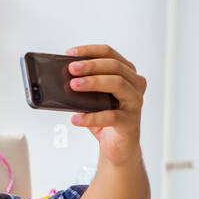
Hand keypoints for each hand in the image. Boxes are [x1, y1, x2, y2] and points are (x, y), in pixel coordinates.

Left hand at [65, 44, 145, 165]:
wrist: (118, 147)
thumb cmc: (106, 119)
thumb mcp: (94, 99)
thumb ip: (85, 87)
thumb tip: (63, 78)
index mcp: (127, 73)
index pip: (109, 53)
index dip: (89, 51)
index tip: (70, 53)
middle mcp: (135, 84)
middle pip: (114, 67)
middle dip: (91, 65)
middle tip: (71, 68)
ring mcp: (135, 102)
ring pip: (117, 84)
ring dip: (93, 82)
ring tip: (73, 86)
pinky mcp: (130, 121)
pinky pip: (111, 116)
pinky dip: (91, 117)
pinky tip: (75, 118)